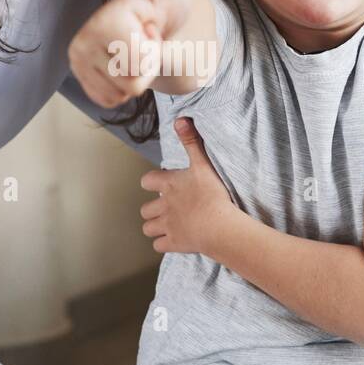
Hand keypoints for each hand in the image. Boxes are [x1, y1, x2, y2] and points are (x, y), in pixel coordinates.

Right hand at [67, 0, 189, 108]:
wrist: (153, 23)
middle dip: (148, 67)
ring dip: (137, 78)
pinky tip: (126, 62)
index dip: (154, 50)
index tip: (148, 24)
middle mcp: (83, 37)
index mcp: (106, 17)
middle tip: (147, 41)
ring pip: (120, 95)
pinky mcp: (78, 74)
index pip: (140, 61)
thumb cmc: (163, 3)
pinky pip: (109, 101)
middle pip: (131, 84)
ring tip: (138, 49)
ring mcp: (77, 58)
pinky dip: (124, 89)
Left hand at [139, 117, 236, 255]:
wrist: (219, 225)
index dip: (151, 183)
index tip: (160, 185)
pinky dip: (164, 243)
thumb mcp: (202, 164)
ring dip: (155, 227)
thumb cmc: (212, 194)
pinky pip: (158, 245)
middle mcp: (163, 206)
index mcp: (168, 185)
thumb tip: (180, 119)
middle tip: (167, 208)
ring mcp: (166, 226)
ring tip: (168, 225)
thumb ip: (191, 142)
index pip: (146, 182)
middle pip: (145, 209)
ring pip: (148, 228)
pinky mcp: (173, 243)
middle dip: (153, 209)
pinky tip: (175, 239)